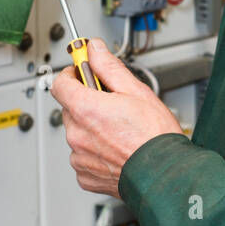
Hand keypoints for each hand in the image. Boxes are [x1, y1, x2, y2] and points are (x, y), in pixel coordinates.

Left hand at [51, 39, 184, 196]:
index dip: (71, 74)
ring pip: (78, 134)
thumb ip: (109, 67)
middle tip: (112, 105)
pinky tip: (115, 150)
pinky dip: (95, 153)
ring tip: (119, 132)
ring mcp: (79, 157)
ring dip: (91, 129)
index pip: (60, 84)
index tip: (81, 72)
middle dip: (87, 103)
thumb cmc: (155, 137)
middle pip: (70, 109)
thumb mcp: (136, 91)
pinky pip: (83, 157)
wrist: (164, 175)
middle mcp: (77, 134)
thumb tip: (95, 49)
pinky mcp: (85, 176)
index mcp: (86, 109)